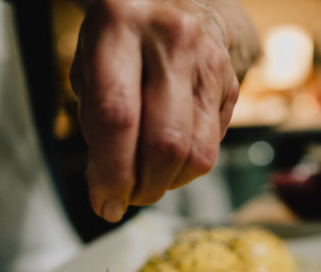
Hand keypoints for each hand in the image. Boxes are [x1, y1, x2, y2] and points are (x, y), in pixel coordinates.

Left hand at [70, 0, 258, 221]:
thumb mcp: (89, 64)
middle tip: (126, 198)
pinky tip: (167, 157)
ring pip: (197, 155)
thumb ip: (95, 123)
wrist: (170, 2)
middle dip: (143, 187)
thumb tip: (108, 190)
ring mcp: (209, 61)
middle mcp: (172, 38)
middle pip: (166, 143)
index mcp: (121, 24)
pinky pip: (212, 147)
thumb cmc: (120, 39)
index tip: (104, 203)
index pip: (118, 118)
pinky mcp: (231, 83)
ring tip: (146, 180)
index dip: (111, 173)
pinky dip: (185, 167)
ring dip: (168, 184)